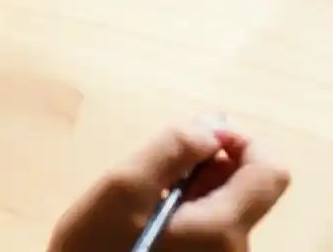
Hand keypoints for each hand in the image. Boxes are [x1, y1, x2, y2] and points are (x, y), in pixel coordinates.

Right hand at [49, 119, 289, 251]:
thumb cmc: (96, 248)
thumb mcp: (123, 187)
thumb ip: (172, 148)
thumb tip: (212, 127)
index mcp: (223, 229)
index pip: (271, 171)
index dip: (241, 141)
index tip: (196, 138)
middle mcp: (235, 249)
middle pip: (246, 187)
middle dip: (207, 164)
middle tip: (157, 168)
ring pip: (224, 204)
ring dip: (192, 186)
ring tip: (145, 199)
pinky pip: (210, 225)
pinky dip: (186, 209)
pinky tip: (148, 221)